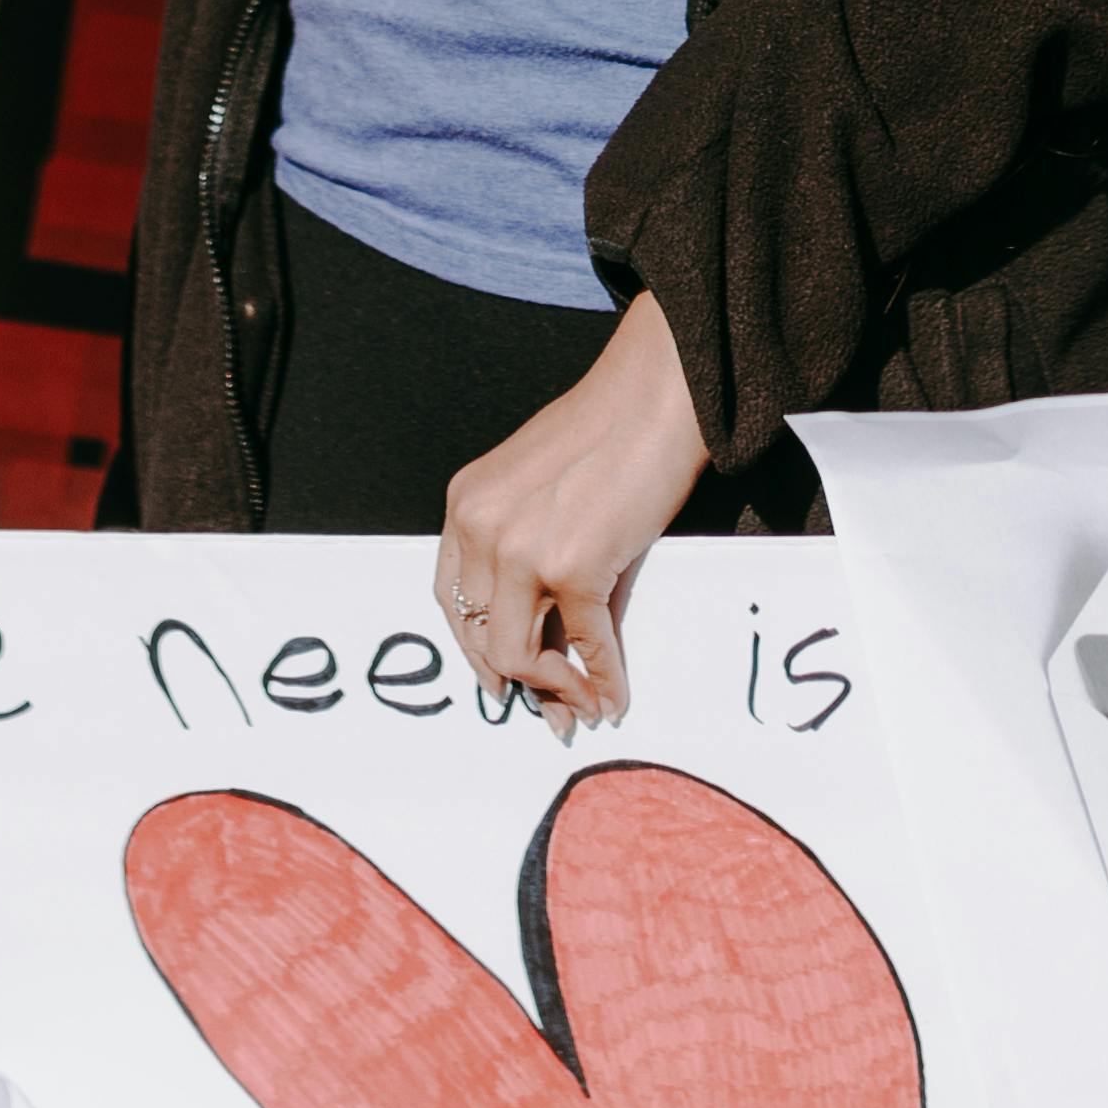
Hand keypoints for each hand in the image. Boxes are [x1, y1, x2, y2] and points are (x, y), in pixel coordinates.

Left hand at [437, 295, 710, 730]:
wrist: (657, 395)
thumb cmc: (610, 431)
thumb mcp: (541, 486)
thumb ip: (529, 550)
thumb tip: (549, 634)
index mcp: (466, 505)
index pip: (450, 599)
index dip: (475, 648)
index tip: (499, 680)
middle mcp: (482, 529)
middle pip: (480, 635)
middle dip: (515, 682)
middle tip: (550, 712)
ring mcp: (523, 550)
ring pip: (515, 654)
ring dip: (554, 690)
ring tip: (583, 708)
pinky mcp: (575, 567)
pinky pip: (584, 644)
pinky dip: (601, 679)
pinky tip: (613, 696)